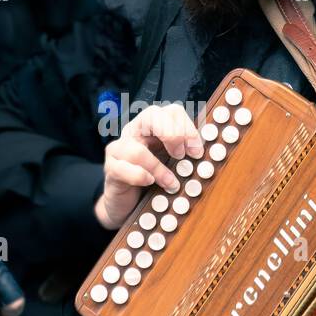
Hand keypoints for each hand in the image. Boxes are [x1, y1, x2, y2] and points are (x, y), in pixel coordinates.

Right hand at [94, 103, 203, 231]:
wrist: (126, 203)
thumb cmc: (151, 180)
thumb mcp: (171, 163)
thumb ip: (184, 154)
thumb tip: (204, 153)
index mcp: (152, 126)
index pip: (171, 111)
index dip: (187, 128)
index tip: (197, 151)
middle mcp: (134, 132)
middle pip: (151, 115)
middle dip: (172, 135)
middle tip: (181, 157)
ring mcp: (118, 149)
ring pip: (137, 149)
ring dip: (158, 168)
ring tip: (171, 183)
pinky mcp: (110, 168)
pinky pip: (123, 168)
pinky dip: (140, 176)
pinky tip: (149, 183)